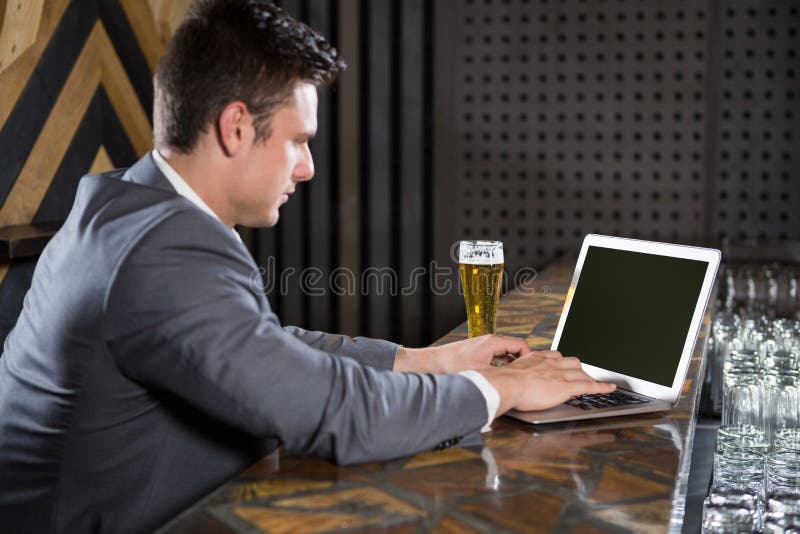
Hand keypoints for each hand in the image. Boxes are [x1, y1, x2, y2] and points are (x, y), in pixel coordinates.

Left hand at [393, 334, 528, 373]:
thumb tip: (511, 388)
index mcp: (492, 343)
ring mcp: (481, 346)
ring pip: (504, 354)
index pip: (521, 345)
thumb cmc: (450, 366)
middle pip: (514, 349)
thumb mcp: (479, 375)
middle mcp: (488, 341)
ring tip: (513, 380)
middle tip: (526, 378)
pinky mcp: (475, 353)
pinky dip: (499, 367)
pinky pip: (494, 358)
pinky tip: (497, 380)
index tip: (532, 371)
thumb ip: (498, 377)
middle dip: (521, 363)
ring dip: (510, 366)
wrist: (429, 364)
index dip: (530, 358)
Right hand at [479, 350, 616, 413]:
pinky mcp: (566, 386)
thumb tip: (507, 382)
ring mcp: (560, 374)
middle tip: (578, 375)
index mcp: (536, 359)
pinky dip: (601, 387)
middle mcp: (550, 363)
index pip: (554, 356)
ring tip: (591, 383)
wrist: (506, 384)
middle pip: (571, 361)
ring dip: (586, 377)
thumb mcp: (509, 374)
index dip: (561, 362)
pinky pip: (589, 386)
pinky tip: (609, 389)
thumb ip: (514, 375)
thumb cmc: (502, 383)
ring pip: (580, 372)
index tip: (562, 364)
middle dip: (576, 368)